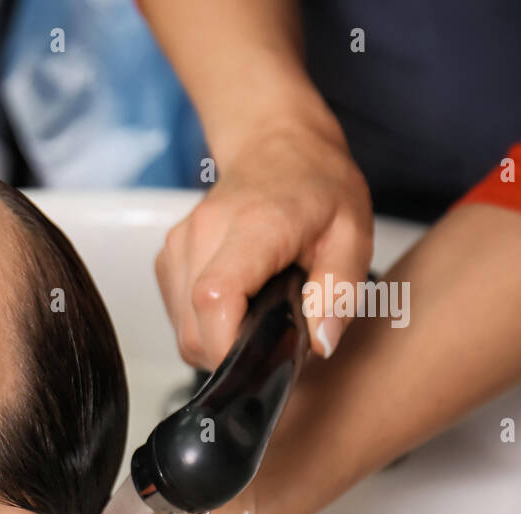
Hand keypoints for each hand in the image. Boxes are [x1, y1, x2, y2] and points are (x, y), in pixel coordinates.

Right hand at [156, 119, 373, 370]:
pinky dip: (203, 325)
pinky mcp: (167, 258)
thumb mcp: (353, 234)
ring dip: (217, 341)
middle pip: (193, 328)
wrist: (276, 143)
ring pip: (182, 330)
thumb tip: (320, 344)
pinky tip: (236, 306)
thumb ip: (339, 292)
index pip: (214, 298)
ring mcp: (178, 245)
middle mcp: (201, 233)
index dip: (228, 346)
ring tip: (256, 319)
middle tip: (273, 343)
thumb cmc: (317, 187)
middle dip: (230, 354)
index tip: (259, 363)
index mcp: (253, 226)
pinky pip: (177, 316)